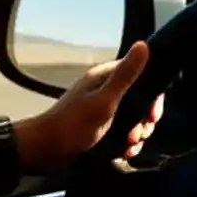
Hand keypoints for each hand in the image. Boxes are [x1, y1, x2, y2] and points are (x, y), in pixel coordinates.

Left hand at [14, 41, 163, 173]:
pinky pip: (123, 131)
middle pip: (140, 99)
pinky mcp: (100, 126)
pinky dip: (127, 142)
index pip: (141, 77)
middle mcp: (105, 89)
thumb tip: (143, 45)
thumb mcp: (104, 100)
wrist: (44, 150)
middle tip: (141, 134)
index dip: (152, 95)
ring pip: (133, 117)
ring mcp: (102, 108)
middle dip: (145, 119)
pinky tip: (125, 152)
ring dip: (137, 133)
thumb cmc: (73, 124)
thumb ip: (125, 75)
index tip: (153, 115)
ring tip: (131, 146)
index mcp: (105, 77)